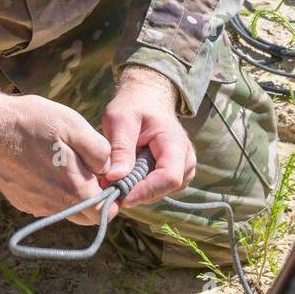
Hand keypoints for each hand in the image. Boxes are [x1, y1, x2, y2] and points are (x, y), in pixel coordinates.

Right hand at [0, 89, 112, 224]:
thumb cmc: (33, 122)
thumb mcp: (75, 126)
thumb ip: (100, 153)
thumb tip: (108, 170)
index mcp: (73, 190)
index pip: (104, 212)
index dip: (112, 197)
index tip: (106, 177)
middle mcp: (54, 205)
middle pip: (85, 215)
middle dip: (93, 197)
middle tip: (87, 168)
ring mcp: (34, 205)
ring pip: (64, 209)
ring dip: (70, 193)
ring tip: (63, 163)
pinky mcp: (20, 201)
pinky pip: (45, 203)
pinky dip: (51, 191)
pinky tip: (43, 166)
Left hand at [101, 66, 194, 209]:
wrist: (147, 99)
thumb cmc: (133, 106)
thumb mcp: (120, 120)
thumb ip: (120, 149)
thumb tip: (114, 178)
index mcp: (175, 143)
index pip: (169, 177)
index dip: (145, 190)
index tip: (119, 195)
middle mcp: (186, 159)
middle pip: (164, 188)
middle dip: (136, 191)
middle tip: (109, 186)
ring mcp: (183, 168)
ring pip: (161, 192)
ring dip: (137, 190)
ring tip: (117, 176)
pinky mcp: (175, 174)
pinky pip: (158, 190)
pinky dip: (141, 187)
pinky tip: (127, 175)